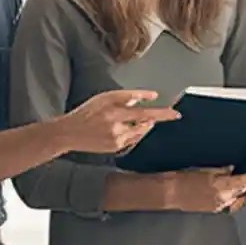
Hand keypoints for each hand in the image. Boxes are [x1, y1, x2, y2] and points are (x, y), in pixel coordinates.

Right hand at [57, 90, 179, 154]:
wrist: (69, 132)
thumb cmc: (87, 112)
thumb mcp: (104, 98)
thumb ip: (126, 97)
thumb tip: (147, 97)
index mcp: (114, 113)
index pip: (144, 113)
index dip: (161, 114)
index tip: (176, 113)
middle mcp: (117, 128)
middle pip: (145, 124)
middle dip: (158, 119)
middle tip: (170, 115)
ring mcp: (117, 140)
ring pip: (140, 132)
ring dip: (144, 125)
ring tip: (136, 119)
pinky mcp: (115, 148)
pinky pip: (132, 139)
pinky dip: (134, 133)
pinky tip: (125, 128)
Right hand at [167, 167, 245, 213]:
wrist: (168, 193)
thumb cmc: (182, 179)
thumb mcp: (204, 169)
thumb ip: (222, 170)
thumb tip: (233, 169)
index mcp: (223, 186)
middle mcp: (225, 199)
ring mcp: (221, 207)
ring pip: (241, 197)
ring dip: (244, 189)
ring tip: (245, 180)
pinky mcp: (216, 211)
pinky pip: (231, 203)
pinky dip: (233, 196)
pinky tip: (229, 190)